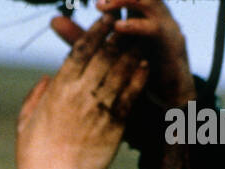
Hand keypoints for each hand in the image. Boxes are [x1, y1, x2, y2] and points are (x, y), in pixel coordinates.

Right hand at [16, 16, 149, 168]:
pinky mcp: (114, 126)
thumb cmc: (34, 159)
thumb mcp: (25, 123)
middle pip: (105, 53)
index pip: (82, 48)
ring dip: (133, 50)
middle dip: (118, 34)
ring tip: (141, 38)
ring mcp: (99, 108)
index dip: (96, 29)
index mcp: (59, 88)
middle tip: (129, 22)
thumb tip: (47, 78)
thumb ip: (35, 96)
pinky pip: (131, 94)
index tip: (106, 19)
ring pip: (122, 69)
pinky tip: (145, 66)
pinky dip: (139, 76)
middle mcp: (81, 93)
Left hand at [73, 2, 195, 107]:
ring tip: (103, 6)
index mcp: (137, 14)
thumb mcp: (104, 54)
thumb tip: (53, 19)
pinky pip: (154, 29)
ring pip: (148, 1)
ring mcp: (164, 26)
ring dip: (125, 1)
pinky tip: (118, 27)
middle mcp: (152, 15)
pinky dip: (136, 26)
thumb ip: (82, 37)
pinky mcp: (171, 43)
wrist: (169, 103)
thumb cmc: (135, 77)